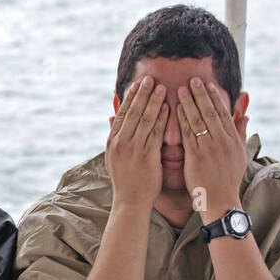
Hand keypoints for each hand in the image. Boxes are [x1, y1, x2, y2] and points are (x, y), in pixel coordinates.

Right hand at [107, 76, 168, 208]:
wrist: (130, 201)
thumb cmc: (125, 180)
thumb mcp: (113, 157)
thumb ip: (114, 136)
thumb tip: (110, 118)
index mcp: (112, 141)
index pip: (122, 113)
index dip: (130, 97)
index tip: (137, 83)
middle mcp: (121, 142)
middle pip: (133, 112)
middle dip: (143, 93)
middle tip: (151, 78)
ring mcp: (133, 149)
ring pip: (145, 119)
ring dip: (154, 101)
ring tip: (162, 87)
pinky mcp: (147, 156)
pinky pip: (156, 132)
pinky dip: (162, 118)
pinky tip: (169, 107)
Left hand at [176, 77, 247, 217]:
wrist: (221, 200)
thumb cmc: (228, 179)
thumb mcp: (240, 154)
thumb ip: (241, 133)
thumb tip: (245, 115)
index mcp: (233, 140)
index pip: (224, 113)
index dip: (215, 97)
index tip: (208, 85)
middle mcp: (223, 141)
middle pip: (211, 112)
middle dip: (201, 94)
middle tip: (193, 80)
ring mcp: (210, 148)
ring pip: (199, 120)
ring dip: (189, 103)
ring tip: (181, 89)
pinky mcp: (197, 156)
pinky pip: (188, 134)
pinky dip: (182, 120)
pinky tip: (176, 109)